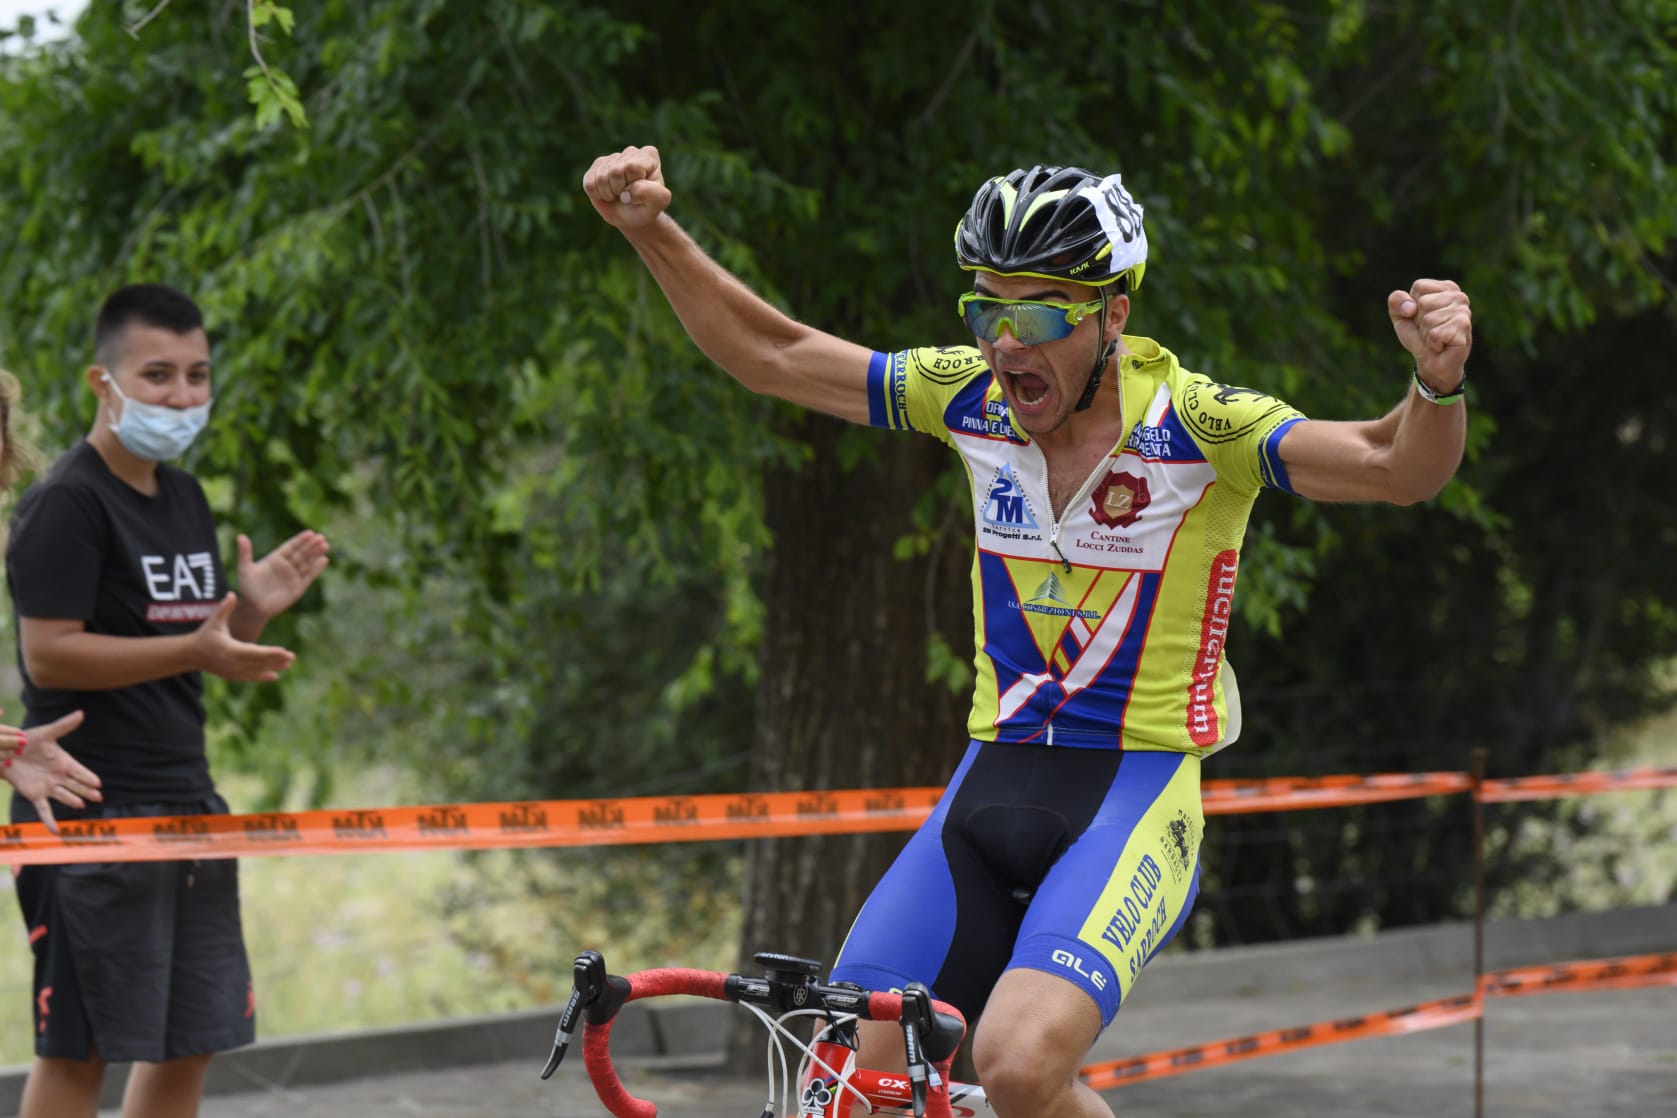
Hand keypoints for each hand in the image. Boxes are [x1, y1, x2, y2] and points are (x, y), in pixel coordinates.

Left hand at [2, 709, 100, 834]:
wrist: (7, 752)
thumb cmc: (28, 741)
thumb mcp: (46, 733)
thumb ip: (63, 726)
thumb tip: (81, 713)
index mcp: (64, 762)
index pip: (79, 771)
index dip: (88, 777)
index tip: (98, 783)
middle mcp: (59, 776)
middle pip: (75, 785)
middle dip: (86, 791)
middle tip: (98, 796)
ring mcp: (48, 787)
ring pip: (63, 796)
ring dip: (72, 800)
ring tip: (81, 805)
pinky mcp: (35, 795)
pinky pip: (44, 810)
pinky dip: (49, 821)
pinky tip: (55, 832)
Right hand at [193, 594, 295, 681]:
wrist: (191, 654)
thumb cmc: (204, 635)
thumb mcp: (214, 621)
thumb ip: (224, 609)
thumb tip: (231, 594)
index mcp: (230, 649)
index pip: (254, 651)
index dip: (270, 653)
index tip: (285, 651)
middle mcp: (232, 662)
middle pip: (258, 662)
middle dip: (276, 660)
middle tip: (292, 657)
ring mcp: (232, 670)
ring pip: (256, 670)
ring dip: (273, 668)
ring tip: (289, 664)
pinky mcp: (231, 675)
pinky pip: (249, 677)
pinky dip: (262, 677)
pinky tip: (275, 676)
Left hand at [236, 529, 329, 620]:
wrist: (254, 608)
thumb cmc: (247, 587)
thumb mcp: (245, 568)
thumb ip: (245, 553)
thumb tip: (240, 536)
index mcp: (275, 559)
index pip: (290, 547)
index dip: (300, 540)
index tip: (310, 533)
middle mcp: (286, 566)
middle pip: (301, 553)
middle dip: (311, 545)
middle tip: (321, 537)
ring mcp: (293, 576)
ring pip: (307, 563)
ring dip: (316, 554)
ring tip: (326, 545)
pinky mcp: (298, 588)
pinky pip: (309, 576)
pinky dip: (316, 569)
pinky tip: (324, 560)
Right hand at [582, 145, 672, 229]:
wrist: (632, 217)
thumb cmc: (647, 207)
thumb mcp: (658, 203)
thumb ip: (654, 194)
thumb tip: (630, 190)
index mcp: (649, 155)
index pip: (632, 167)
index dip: (633, 186)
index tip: (640, 191)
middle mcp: (631, 151)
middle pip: (615, 172)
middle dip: (620, 190)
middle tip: (628, 196)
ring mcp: (612, 157)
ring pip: (601, 178)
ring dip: (609, 194)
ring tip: (619, 195)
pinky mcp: (596, 166)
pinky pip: (590, 184)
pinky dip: (598, 195)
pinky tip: (608, 194)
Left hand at [1388, 279, 1471, 392]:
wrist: (1431, 362)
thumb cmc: (1418, 336)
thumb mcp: (1400, 316)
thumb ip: (1396, 301)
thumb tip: (1410, 307)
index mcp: (1446, 288)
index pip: (1419, 287)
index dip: (1411, 305)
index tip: (1419, 317)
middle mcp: (1459, 296)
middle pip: (1423, 303)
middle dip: (1419, 321)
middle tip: (1428, 330)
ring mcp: (1464, 311)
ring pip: (1429, 319)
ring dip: (1426, 334)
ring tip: (1435, 338)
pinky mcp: (1464, 327)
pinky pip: (1435, 334)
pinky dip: (1432, 343)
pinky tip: (1441, 345)